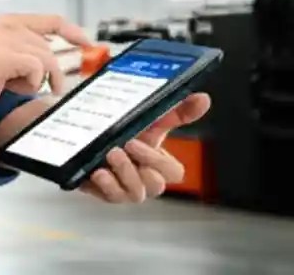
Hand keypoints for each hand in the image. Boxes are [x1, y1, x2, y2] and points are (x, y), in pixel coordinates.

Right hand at [0, 14, 89, 123]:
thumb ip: (20, 56)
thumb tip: (47, 65)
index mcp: (3, 25)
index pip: (50, 20)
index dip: (73, 31)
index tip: (86, 43)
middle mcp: (5, 27)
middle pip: (49, 46)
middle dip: (52, 71)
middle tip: (50, 87)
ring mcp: (4, 40)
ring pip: (45, 58)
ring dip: (39, 79)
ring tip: (20, 89)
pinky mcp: (5, 56)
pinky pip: (37, 69)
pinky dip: (30, 83)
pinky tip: (10, 88)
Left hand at [79, 93, 211, 203]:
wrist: (92, 137)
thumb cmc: (126, 133)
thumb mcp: (150, 120)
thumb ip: (178, 112)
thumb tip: (203, 98)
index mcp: (160, 165)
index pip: (173, 172)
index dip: (157, 161)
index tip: (135, 143)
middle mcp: (147, 182)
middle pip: (156, 185)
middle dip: (139, 167)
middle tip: (121, 147)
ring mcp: (127, 190)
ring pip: (135, 194)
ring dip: (123, 173)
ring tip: (109, 154)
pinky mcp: (107, 194)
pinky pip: (111, 197)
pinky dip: (105, 185)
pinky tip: (97, 172)